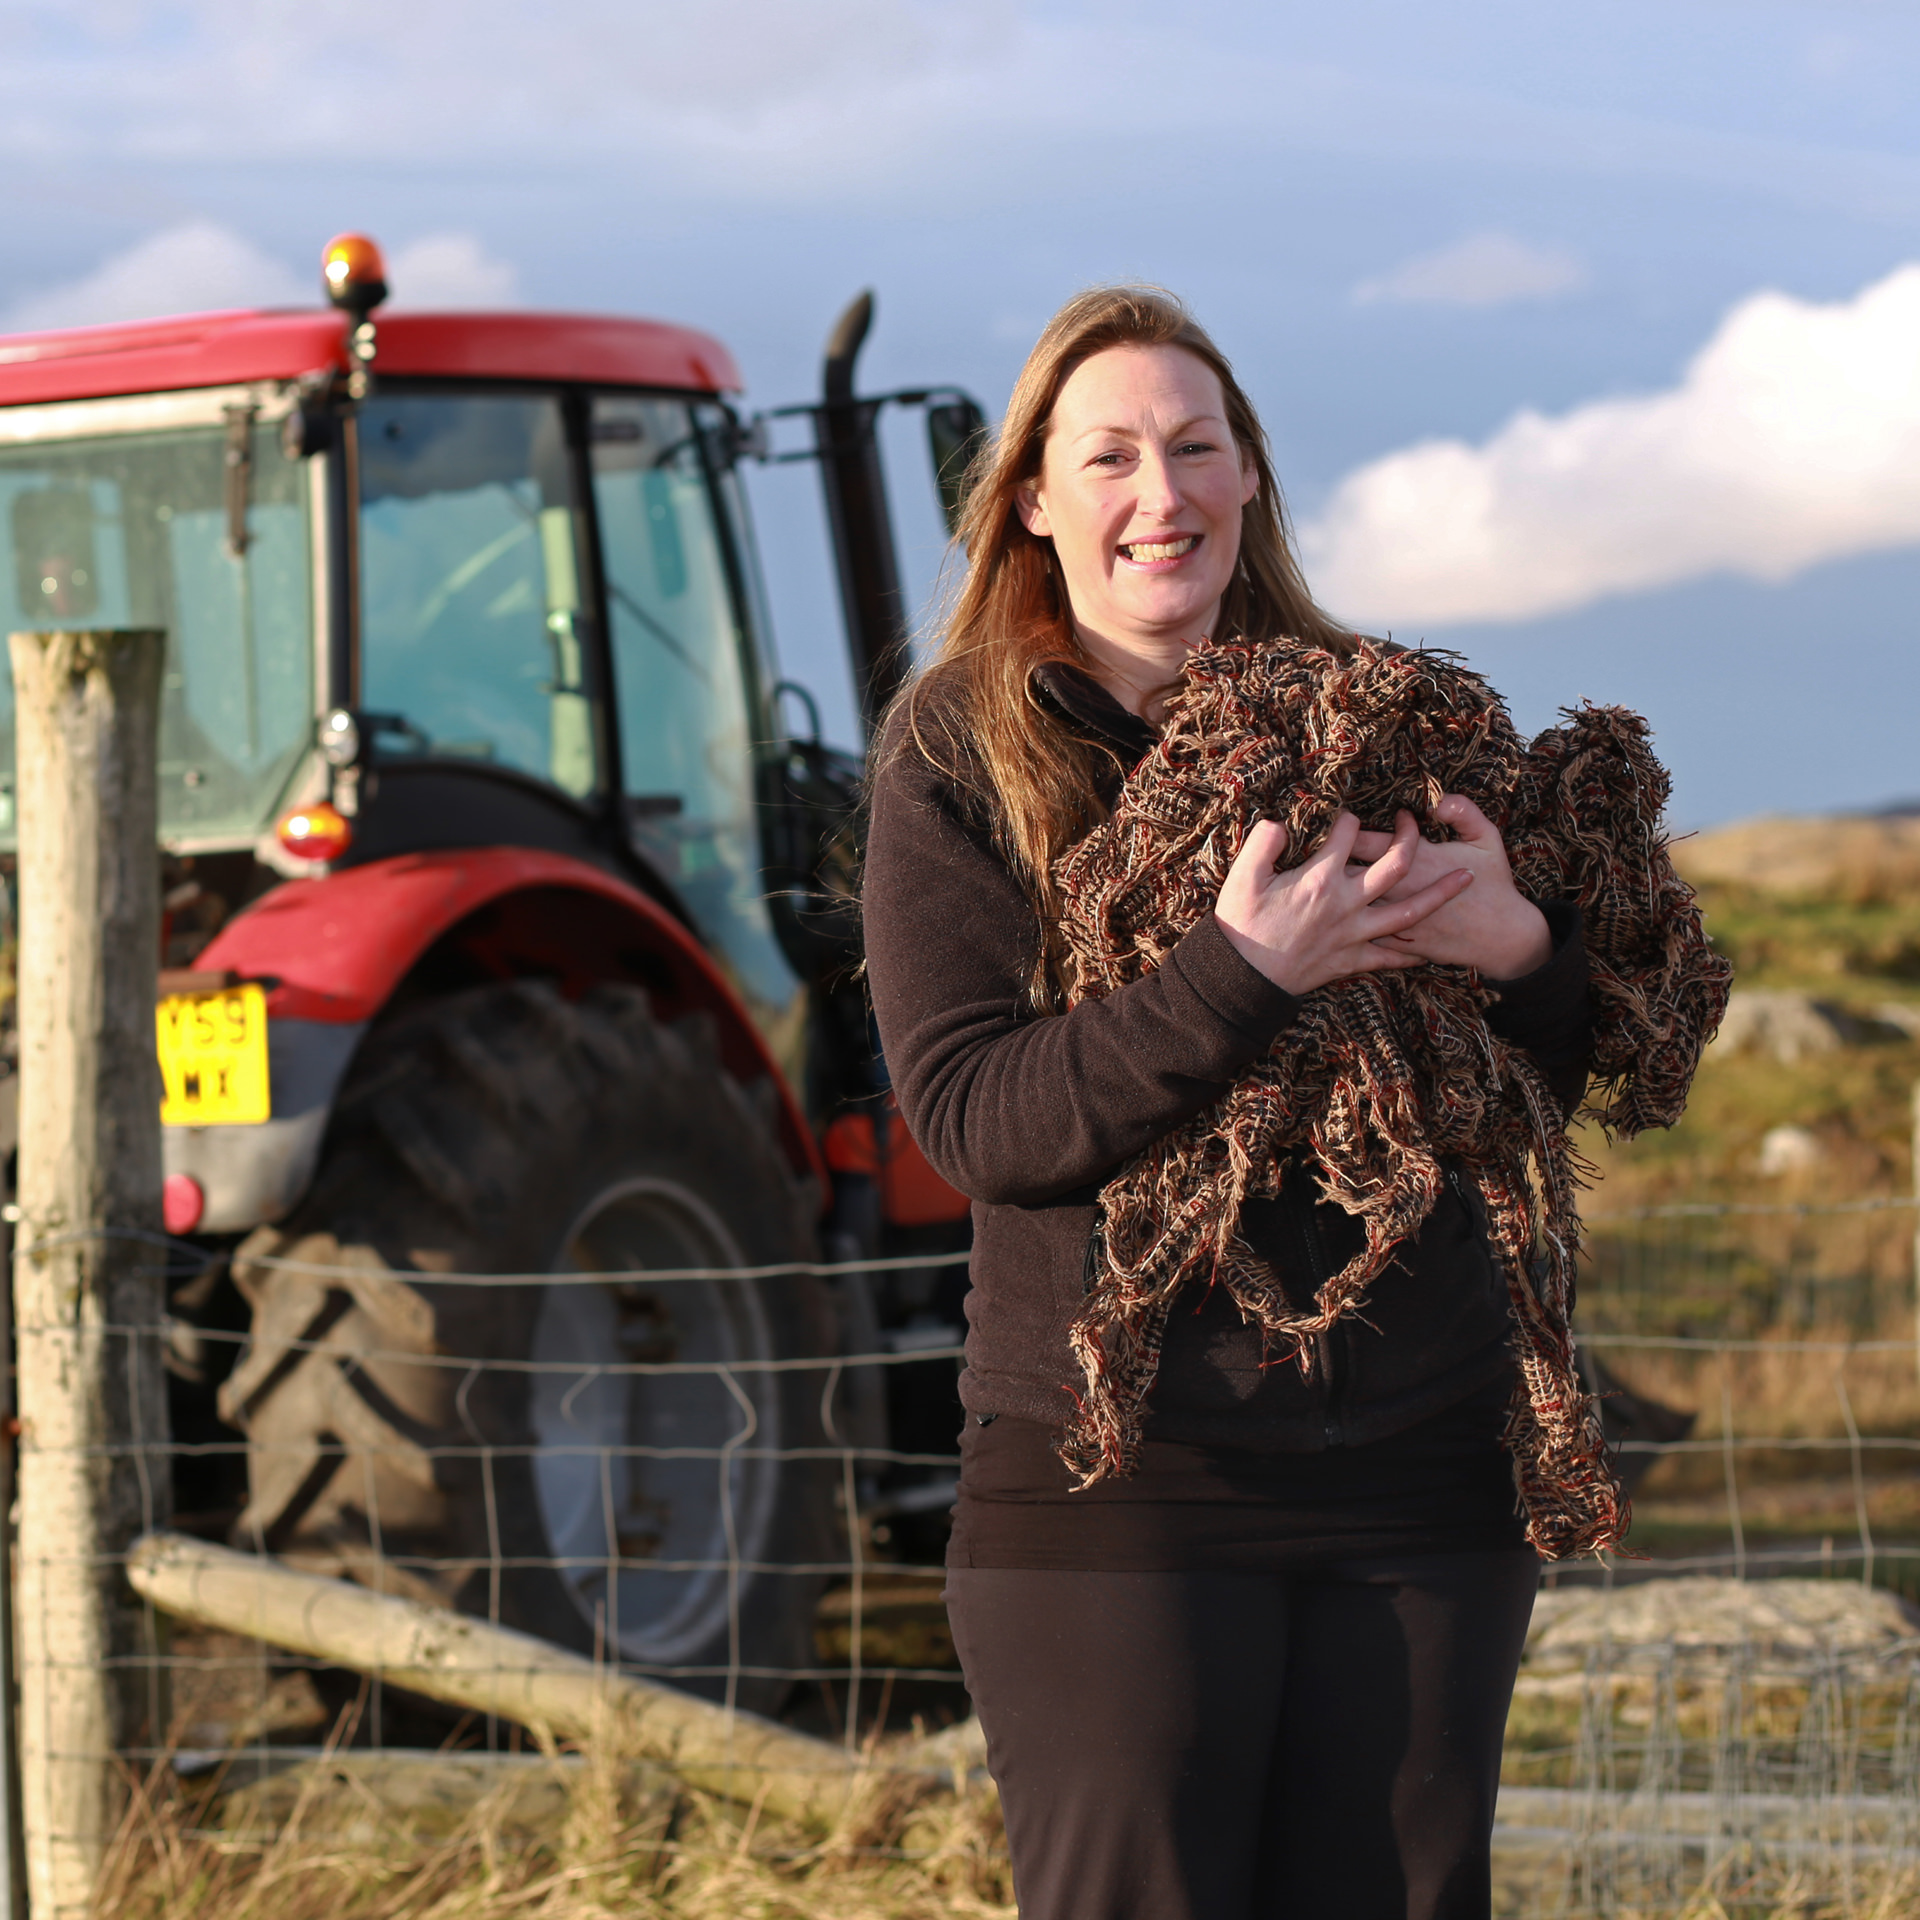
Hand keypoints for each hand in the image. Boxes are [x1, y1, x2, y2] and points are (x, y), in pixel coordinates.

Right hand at [1214, 809, 1475, 995]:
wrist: (1245, 979)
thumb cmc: (1241, 926)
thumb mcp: (1242, 879)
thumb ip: (1263, 844)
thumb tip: (1280, 822)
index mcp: (1319, 878)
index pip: (1348, 834)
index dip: (1348, 819)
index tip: (1346, 815)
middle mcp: (1346, 903)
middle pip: (1395, 865)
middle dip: (1409, 838)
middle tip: (1411, 822)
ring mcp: (1354, 933)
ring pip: (1409, 911)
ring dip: (1440, 894)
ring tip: (1466, 878)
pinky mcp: (1352, 959)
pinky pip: (1391, 956)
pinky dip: (1412, 952)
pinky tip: (1429, 947)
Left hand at [1351, 795, 1550, 979]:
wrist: (1502, 936)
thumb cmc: (1495, 883)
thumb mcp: (1486, 838)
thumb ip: (1463, 812)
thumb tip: (1437, 800)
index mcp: (1416, 861)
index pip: (1364, 840)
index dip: (1353, 829)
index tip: (1358, 823)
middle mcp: (1399, 890)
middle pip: (1348, 871)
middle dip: (1335, 861)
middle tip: (1334, 853)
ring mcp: (1396, 919)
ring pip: (1351, 904)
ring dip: (1341, 892)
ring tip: (1337, 883)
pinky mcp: (1397, 942)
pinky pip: (1363, 932)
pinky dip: (1353, 922)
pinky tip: (1351, 913)